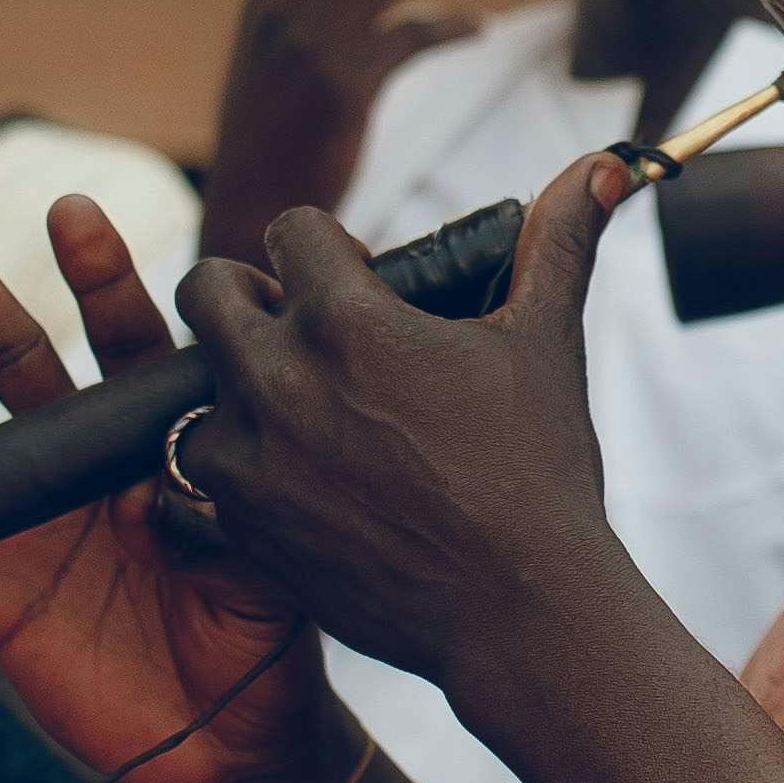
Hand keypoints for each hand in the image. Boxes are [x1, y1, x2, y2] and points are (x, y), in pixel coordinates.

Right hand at [0, 191, 335, 782]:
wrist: (232, 740)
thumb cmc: (267, 631)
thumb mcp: (271, 556)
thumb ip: (234, 498)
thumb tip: (190, 460)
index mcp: (150, 431)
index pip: (124, 337)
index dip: (100, 279)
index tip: (73, 215)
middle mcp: (76, 454)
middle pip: (13, 351)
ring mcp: (22, 514)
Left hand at [170, 159, 625, 714]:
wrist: (519, 614)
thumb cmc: (539, 475)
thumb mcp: (547, 345)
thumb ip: (557, 244)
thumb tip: (597, 168)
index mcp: (348, 321)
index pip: (291, 230)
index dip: (325, 245)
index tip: (355, 277)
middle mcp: (279, 379)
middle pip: (206, 289)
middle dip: (249, 295)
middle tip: (303, 332)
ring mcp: (249, 459)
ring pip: (190, 390)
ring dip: (232, 391)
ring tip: (296, 416)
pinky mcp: (239, 529)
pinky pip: (186, 481)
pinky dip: (224, 474)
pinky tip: (282, 480)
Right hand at [202, 0, 512, 262]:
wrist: (247, 216)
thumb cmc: (271, 148)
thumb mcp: (275, 72)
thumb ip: (312, 24)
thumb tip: (378, 0)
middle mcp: (285, 8)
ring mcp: (313, 42)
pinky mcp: (345, 83)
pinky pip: (413, 36)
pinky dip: (451, 25)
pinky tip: (479, 25)